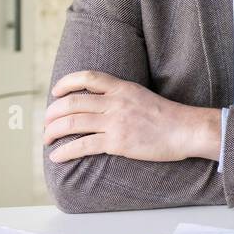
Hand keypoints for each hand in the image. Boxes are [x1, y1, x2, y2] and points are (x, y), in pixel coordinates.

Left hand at [44, 71, 220, 162]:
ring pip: (73, 123)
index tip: (56, 92)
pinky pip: (83, 145)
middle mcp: (116, 102)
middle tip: (47, 123)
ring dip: (53, 131)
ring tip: (47, 139)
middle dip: (52, 113)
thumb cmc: (169, 117)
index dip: (66, 83)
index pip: (87, 77)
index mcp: (123, 88)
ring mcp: (115, 122)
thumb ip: (122, 97)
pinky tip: (57, 156)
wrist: (186, 131)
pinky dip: (65, 151)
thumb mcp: (142, 97)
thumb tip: (102, 104)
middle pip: (72, 102)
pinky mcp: (117, 142)